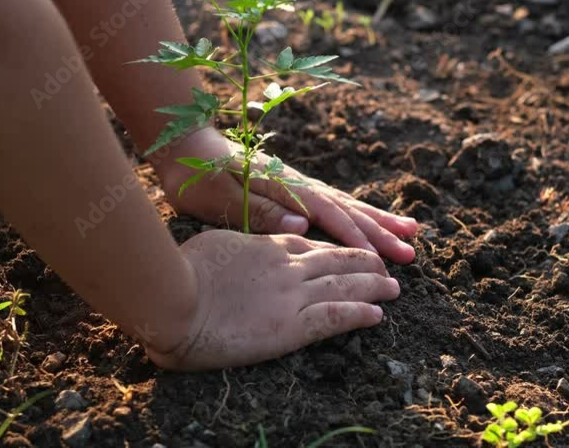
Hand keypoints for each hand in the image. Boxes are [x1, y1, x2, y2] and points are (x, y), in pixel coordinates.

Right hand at [145, 230, 398, 370]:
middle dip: (365, 260)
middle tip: (388, 262)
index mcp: (267, 244)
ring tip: (394, 287)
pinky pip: (336, 317)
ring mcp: (293, 294)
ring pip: (345, 284)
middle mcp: (287, 265)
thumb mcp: (215, 244)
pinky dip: (360, 314)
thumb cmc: (181, 272)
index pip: (311, 243)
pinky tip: (377, 315)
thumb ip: (240, 245)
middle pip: (337, 259)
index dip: (336, 245)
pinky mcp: (292, 325)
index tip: (351, 249)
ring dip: (374, 285)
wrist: (174, 300)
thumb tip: (244, 249)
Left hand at [151, 127, 417, 263]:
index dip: (355, 238)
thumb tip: (303, 225)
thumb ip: (261, 211)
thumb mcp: (221, 197)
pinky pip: (334, 203)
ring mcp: (298, 184)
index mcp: (284, 187)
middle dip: (380, 232)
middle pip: (347, 209)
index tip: (381, 259)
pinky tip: (371, 221)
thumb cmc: (197, 175)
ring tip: (410, 231)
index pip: (328, 215)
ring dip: (377, 220)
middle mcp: (298, 184)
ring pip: (346, 204)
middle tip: (411, 252)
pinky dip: (357, 214)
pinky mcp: (293, 188)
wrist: (185, 144)